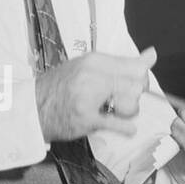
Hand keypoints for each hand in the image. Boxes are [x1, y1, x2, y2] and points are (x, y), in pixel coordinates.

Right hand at [35, 48, 156, 141]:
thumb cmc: (60, 87)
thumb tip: (152, 55)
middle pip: (137, 85)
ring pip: (131, 104)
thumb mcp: (88, 66)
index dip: (141, 77)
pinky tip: (124, 127)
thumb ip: (121, 63)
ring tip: (114, 111)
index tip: (134, 83)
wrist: (33, 107)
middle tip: (122, 100)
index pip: (135, 66)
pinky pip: (119, 124)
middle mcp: (91, 76)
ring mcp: (88, 98)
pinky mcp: (86, 120)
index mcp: (93, 60)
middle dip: (136, 95)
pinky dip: (126, 128)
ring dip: (128, 111)